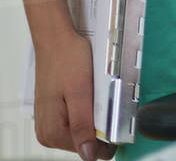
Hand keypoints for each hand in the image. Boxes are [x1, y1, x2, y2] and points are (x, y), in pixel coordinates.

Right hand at [34, 25, 115, 159]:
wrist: (55, 38)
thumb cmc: (66, 58)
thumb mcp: (80, 91)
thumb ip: (82, 125)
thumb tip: (87, 154)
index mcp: (52, 132)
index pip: (87, 152)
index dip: (106, 140)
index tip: (116, 124)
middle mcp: (47, 132)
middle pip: (83, 143)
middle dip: (98, 126)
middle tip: (102, 100)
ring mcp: (49, 123)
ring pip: (80, 132)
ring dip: (92, 118)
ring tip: (93, 94)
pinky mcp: (53, 113)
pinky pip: (74, 120)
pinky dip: (84, 111)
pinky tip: (87, 95)